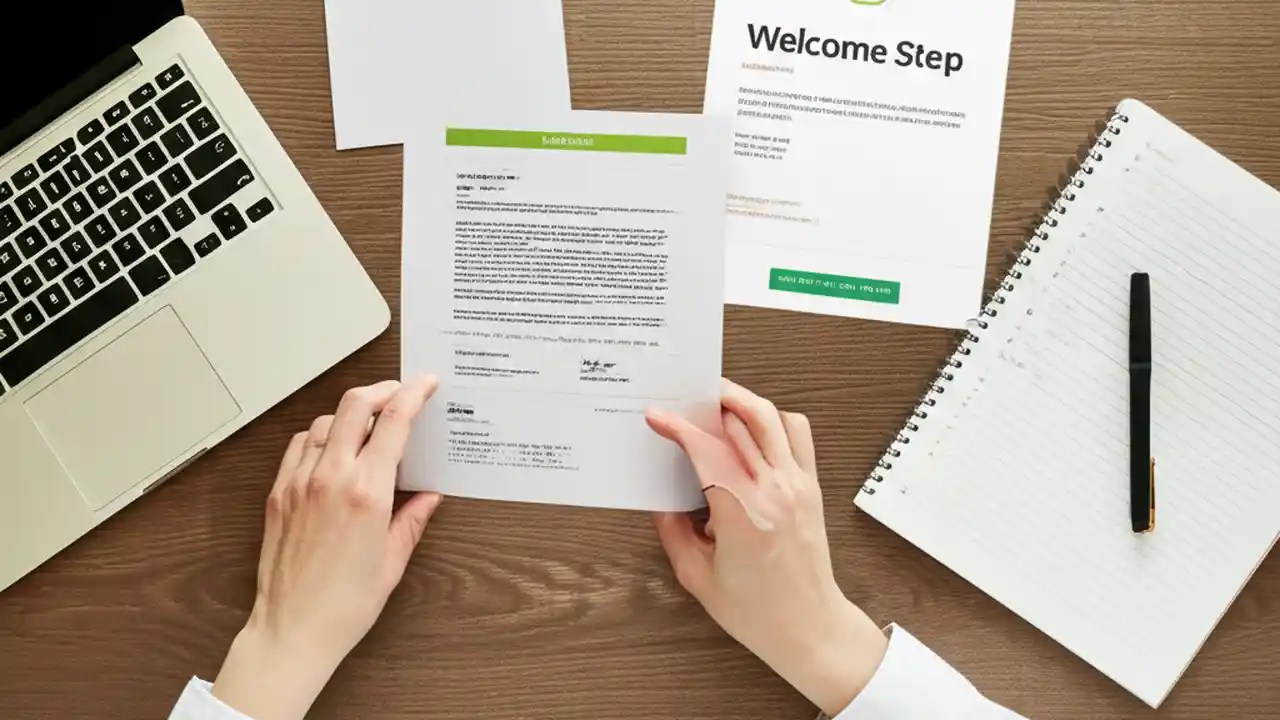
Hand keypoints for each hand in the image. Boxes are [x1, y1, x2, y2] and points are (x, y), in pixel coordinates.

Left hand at [212, 377, 442, 719]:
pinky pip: (299, 447)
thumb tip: (428, 497)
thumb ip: (412, 520)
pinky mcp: (279, 494)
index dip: (414, 394)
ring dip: (350, 415)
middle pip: (355, 406)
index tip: (426, 383)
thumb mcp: (392, 561)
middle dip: (382, 390)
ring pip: (325, 422)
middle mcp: (331, 479)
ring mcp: (300, 483)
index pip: (394, 423)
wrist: (292, 630)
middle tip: (399, 392)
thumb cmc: (343, 605)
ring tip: (368, 424)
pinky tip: (332, 448)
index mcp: (367, 493)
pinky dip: (319, 436)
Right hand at [647, 380, 887, 716]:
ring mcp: (796, 484)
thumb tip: (662, 500)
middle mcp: (772, 490)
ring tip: (717, 401)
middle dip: (705, 405)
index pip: (705, 449)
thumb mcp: (696, 576)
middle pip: (738, 421)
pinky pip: (797, 433)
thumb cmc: (756, 610)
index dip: (677, 426)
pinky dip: (774, 419)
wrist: (808, 627)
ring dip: (741, 401)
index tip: (657, 417)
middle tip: (683, 404)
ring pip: (770, 417)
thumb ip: (672, 532)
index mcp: (740, 512)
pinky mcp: (811, 486)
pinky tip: (754, 427)